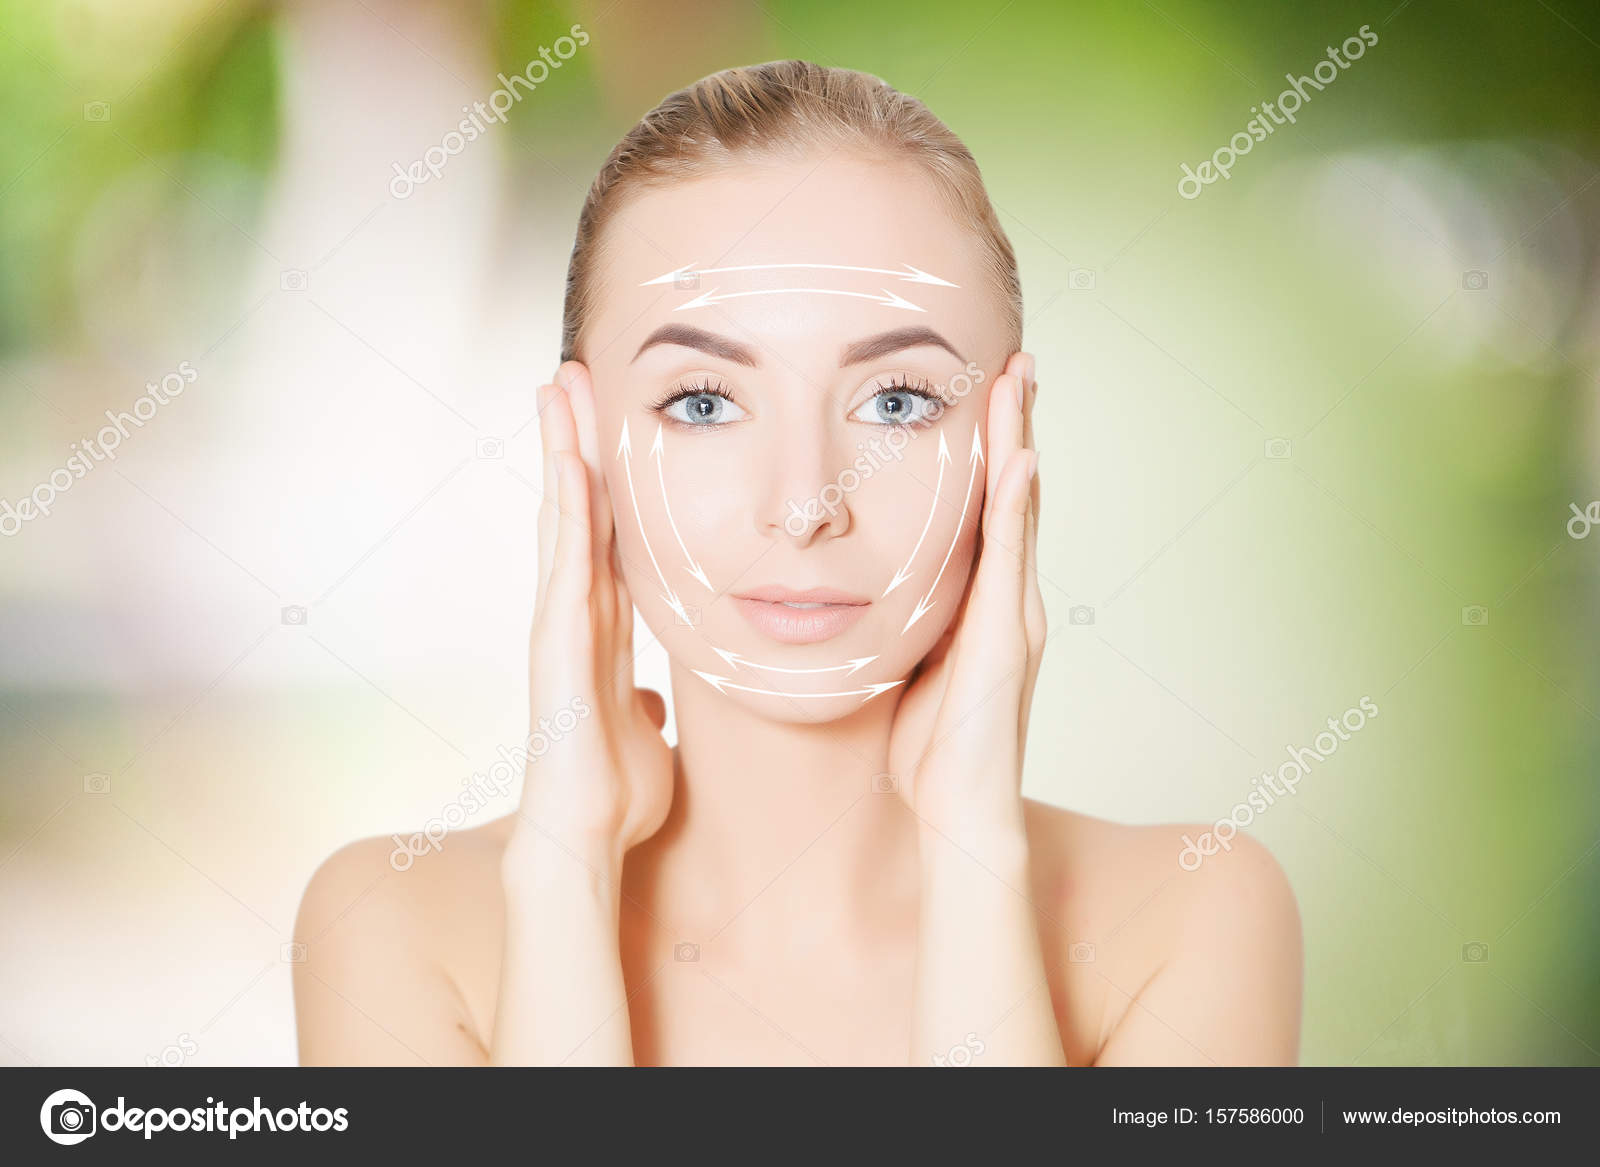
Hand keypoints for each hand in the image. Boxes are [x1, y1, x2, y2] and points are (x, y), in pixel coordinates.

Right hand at [508, 361, 674, 872]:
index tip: (603, 420)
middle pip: (577, 508)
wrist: (586, 838)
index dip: (604, 476)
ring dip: (561, 453)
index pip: (605, 532)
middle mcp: (576, 613)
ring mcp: (560, 624)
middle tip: (571, 372)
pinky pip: (566, 565)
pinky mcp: (556, 644)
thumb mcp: (646, 734)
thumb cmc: (615, 791)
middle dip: (573, 440)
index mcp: (603, 625)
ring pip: (562, 520)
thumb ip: (645, 705)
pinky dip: (570, 514)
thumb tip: (655, 701)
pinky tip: (572, 465)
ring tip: (557, 387)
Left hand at [886, 352, 1044, 838]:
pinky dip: (1017, 509)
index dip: (990, 449)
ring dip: (1020, 443)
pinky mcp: (1008, 642)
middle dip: (1014, 425)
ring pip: (1021, 511)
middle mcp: (1011, 600)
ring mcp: (1016, 617)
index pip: (990, 509)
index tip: (984, 389)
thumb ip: (910, 624)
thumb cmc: (932, 752)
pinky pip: (1012, 562)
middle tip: (1016, 359)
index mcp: (985, 604)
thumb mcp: (913, 667)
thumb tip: (871, 591)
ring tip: (1020, 380)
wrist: (958, 817)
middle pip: (1015, 494)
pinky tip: (1019, 461)